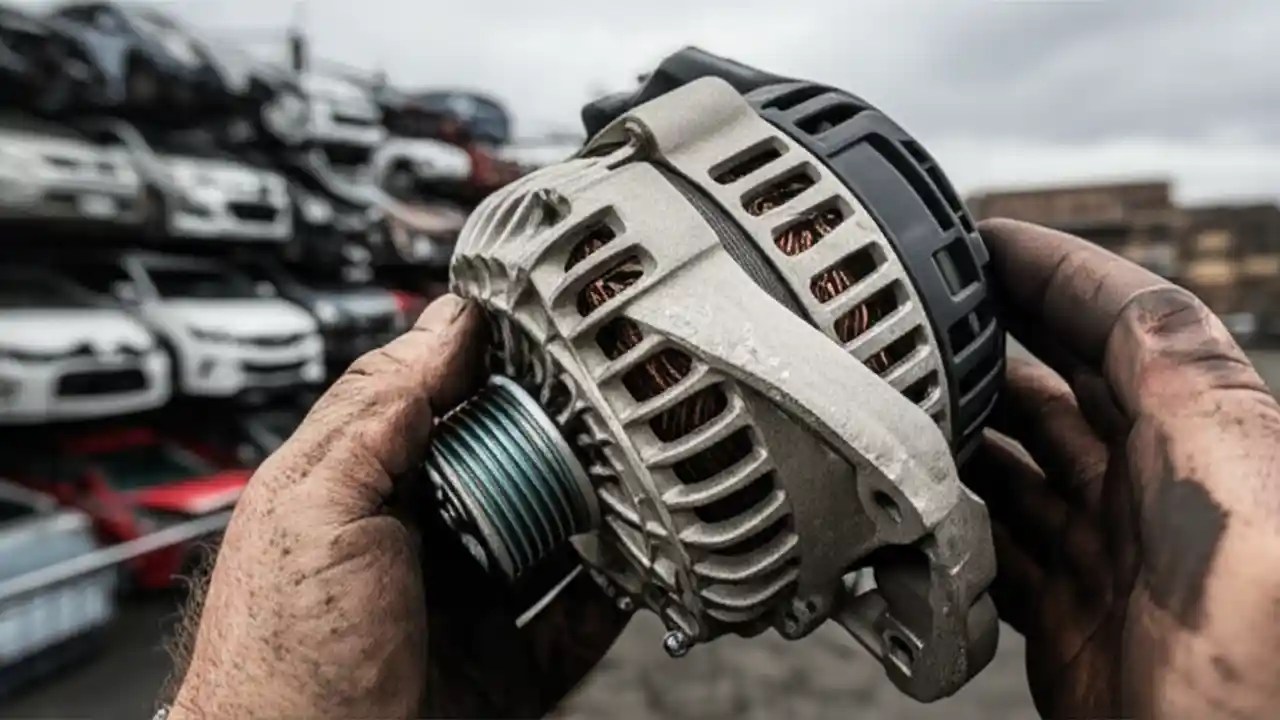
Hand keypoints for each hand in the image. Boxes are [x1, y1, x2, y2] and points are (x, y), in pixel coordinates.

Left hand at [169, 295, 628, 718]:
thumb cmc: (285, 661)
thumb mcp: (317, 507)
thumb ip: (377, 413)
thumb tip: (445, 323)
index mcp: (364, 491)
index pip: (442, 404)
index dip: (496, 371)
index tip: (554, 342)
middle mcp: (421, 543)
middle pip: (511, 469)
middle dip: (561, 444)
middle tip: (610, 417)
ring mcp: (470, 606)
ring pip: (554, 540)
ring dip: (599, 515)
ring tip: (639, 481)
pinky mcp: (509, 666)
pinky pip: (580, 620)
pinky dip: (616, 595)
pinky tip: (639, 564)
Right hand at [963, 220, 1279, 718]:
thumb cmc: (1271, 679)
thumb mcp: (1244, 508)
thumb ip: (1196, 393)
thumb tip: (1147, 304)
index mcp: (1209, 451)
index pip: (1129, 325)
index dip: (1055, 270)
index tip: (981, 238)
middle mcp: (1160, 499)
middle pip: (1061, 389)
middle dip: (990, 341)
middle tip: (914, 316)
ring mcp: (1112, 565)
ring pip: (1022, 469)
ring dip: (960, 433)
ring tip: (896, 407)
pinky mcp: (1074, 629)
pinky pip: (1000, 553)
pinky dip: (954, 524)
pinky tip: (919, 511)